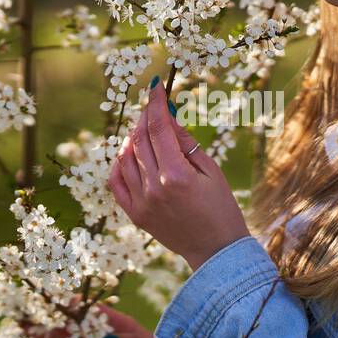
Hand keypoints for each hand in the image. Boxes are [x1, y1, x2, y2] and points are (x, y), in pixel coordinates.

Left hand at [107, 78, 251, 271]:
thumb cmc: (221, 208)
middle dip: (144, 117)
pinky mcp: (135, 215)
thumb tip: (168, 117)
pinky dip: (119, 164)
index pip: (160, 129)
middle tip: (151, 105)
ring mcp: (141, 203)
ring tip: (143, 129)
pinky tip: (128, 154)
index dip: (156, 104)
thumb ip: (186, 143)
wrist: (216, 250)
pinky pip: (116, 183)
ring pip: (125, 158)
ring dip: (132, 138)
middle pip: (140, 140)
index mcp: (176, 175)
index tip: (155, 87)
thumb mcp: (211, 171)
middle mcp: (154, 188)